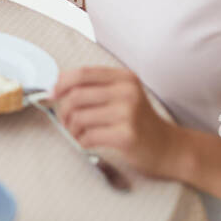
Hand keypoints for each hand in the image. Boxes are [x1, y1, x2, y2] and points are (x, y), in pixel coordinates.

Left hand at [51, 66, 180, 177]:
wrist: (170, 147)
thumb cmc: (139, 122)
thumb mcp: (123, 95)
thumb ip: (95, 88)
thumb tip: (55, 87)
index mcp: (124, 78)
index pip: (82, 73)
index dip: (60, 83)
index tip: (51, 94)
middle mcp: (127, 92)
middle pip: (76, 95)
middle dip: (64, 111)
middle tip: (66, 121)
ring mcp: (128, 113)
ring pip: (79, 117)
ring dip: (71, 128)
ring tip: (78, 133)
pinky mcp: (126, 135)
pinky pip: (88, 136)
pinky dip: (81, 141)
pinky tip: (88, 142)